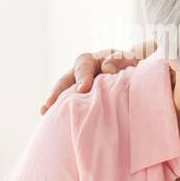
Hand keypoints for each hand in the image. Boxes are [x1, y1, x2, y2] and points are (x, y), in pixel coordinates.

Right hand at [41, 39, 155, 113]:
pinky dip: (65, 111)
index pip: (83, 67)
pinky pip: (72, 104)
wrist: (134, 73)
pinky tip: (57, 122)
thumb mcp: (130, 58)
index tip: (83, 89)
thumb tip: (107, 68)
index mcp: (91, 60)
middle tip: (49, 105)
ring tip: (45, 113)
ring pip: (64, 93)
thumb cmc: (132, 64)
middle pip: (65, 81)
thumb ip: (122, 60)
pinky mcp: (81, 99)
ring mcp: (78, 86)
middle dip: (56, 93)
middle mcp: (80, 73)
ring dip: (55, 103)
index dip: (82, 78)